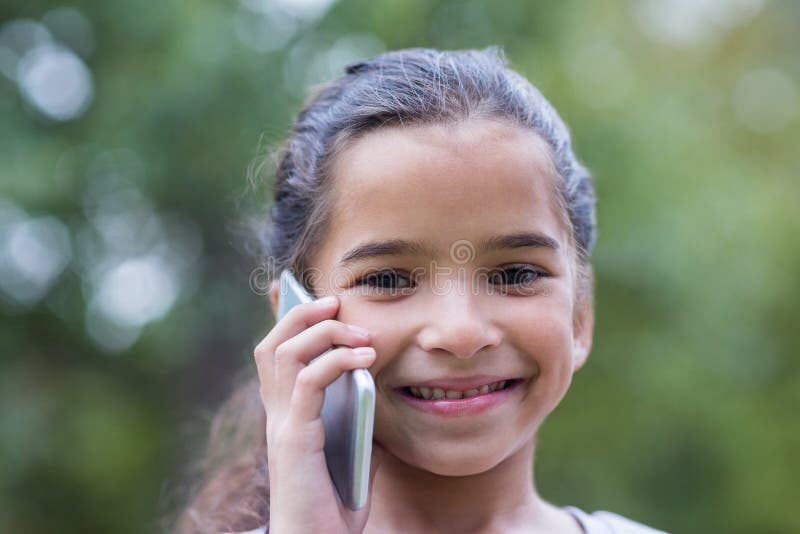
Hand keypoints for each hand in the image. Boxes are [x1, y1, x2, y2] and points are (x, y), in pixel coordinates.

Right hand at [254, 296, 384, 533]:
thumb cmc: (334, 505)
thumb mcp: (350, 453)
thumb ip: (355, 423)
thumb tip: (374, 398)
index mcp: (287, 415)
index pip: (274, 354)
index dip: (288, 321)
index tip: (316, 298)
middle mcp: (276, 415)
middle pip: (271, 344)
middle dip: (301, 314)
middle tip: (335, 303)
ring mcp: (282, 425)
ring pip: (284, 354)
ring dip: (322, 332)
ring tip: (358, 331)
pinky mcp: (296, 438)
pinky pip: (309, 382)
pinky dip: (336, 361)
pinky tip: (365, 358)